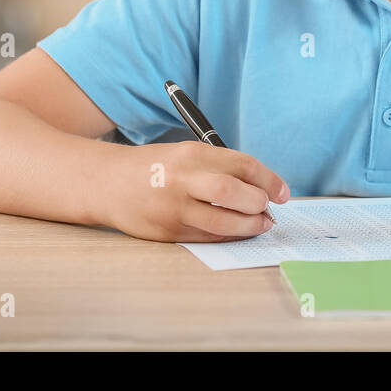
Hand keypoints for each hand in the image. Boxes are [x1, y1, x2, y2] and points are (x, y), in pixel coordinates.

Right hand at [99, 140, 288, 242]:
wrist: (107, 183)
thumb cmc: (157, 167)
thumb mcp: (188, 153)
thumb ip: (222, 167)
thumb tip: (262, 188)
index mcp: (193, 154)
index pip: (243, 165)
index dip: (269, 180)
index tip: (283, 192)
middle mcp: (183, 179)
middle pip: (234, 192)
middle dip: (259, 203)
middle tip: (268, 208)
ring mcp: (173, 208)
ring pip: (223, 222)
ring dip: (249, 226)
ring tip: (260, 224)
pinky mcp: (167, 232)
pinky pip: (208, 237)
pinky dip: (229, 235)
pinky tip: (237, 231)